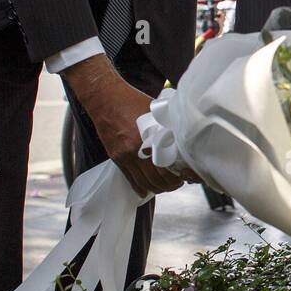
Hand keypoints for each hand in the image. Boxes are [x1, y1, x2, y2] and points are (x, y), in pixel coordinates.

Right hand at [62, 54, 199, 196]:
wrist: (105, 99)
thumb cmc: (133, 101)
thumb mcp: (155, 111)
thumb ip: (168, 126)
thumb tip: (185, 137)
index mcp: (149, 138)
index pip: (167, 167)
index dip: (178, 176)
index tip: (186, 175)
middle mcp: (136, 150)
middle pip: (157, 178)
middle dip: (170, 184)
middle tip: (179, 182)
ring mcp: (124, 155)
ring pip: (144, 181)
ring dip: (157, 187)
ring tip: (167, 186)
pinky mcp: (115, 157)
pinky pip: (129, 178)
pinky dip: (139, 187)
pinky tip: (147, 191)